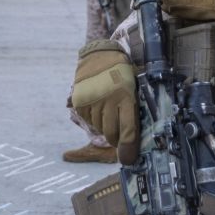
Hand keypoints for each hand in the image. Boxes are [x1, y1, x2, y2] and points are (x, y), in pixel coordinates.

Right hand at [70, 40, 137, 162]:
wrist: (101, 54)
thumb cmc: (123, 74)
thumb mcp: (135, 90)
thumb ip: (134, 113)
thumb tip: (133, 142)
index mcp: (127, 97)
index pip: (128, 129)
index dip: (128, 148)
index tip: (128, 160)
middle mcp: (109, 100)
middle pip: (112, 133)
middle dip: (118, 139)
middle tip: (120, 136)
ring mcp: (92, 100)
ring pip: (99, 128)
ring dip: (105, 127)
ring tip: (109, 114)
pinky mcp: (80, 101)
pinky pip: (87, 120)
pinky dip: (93, 119)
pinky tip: (98, 108)